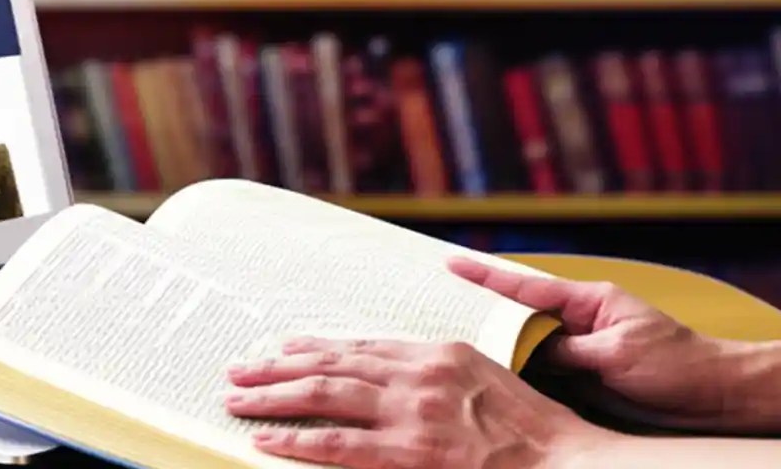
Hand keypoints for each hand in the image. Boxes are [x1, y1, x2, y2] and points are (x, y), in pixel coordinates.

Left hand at [224, 337, 604, 468]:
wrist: (563, 461)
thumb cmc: (532, 428)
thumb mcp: (483, 377)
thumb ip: (434, 372)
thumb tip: (388, 375)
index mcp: (437, 353)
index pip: (359, 345)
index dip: (314, 347)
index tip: (282, 349)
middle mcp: (417, 375)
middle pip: (331, 363)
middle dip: (278, 366)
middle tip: (240, 369)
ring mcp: (410, 414)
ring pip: (323, 394)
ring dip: (273, 395)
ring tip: (237, 397)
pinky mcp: (407, 453)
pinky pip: (335, 444)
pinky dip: (295, 439)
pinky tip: (265, 437)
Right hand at [448, 256, 740, 430]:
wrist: (712, 395)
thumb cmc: (677, 363)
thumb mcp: (617, 353)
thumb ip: (568, 351)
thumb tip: (527, 353)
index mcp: (587, 302)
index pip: (527, 287)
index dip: (486, 276)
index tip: (451, 262)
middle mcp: (576, 323)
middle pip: (518, 316)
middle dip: (482, 312)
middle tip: (440, 309)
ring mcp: (577, 351)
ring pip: (526, 347)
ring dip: (499, 348)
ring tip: (459, 344)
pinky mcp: (581, 378)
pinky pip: (540, 374)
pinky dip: (519, 374)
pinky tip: (495, 376)